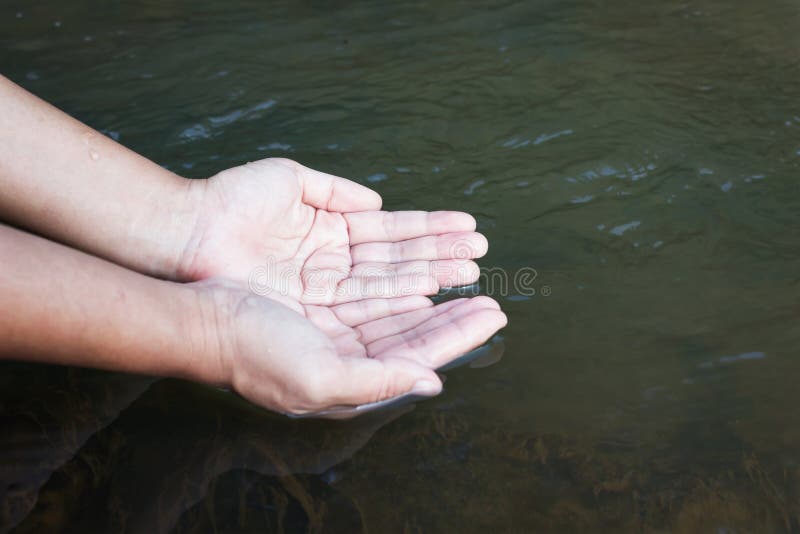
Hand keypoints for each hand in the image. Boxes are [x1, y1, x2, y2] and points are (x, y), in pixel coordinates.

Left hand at [179, 158, 487, 307]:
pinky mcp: (312, 311)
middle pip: (399, 262)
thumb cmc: (234, 201)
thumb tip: (377, 203)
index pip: (392, 234)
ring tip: (472, 276)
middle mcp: (335, 264)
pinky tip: (432, 296)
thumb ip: (336, 191)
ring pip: (390, 284)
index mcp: (332, 231)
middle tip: (483, 258)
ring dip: (431, 278)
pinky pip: (365, 304)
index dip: (430, 231)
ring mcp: (326, 289)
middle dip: (442, 258)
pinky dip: (398, 300)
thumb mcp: (291, 181)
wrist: (190, 233)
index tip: (468, 228)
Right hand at [198, 281, 506, 415]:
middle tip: (491, 295)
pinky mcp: (320, 288)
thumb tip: (432, 382)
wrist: (203, 319)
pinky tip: (420, 267)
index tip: (493, 315)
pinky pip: (371, 279)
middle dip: (454, 312)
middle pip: (415, 326)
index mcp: (353, 373)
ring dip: (433, 284)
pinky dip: (399, 271)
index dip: (458, 334)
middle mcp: (349, 348)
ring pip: (398, 299)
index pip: (419, 353)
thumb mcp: (318, 377)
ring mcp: (335, 317)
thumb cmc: (254, 354)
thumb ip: (378, 380)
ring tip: (465, 268)